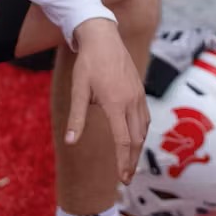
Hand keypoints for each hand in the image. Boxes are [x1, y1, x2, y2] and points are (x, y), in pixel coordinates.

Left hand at [67, 19, 149, 182]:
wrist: (103, 37)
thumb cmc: (87, 63)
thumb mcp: (78, 90)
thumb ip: (77, 117)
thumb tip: (70, 142)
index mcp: (115, 103)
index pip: (123, 140)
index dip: (122, 161)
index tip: (121, 178)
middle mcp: (131, 101)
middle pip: (137, 139)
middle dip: (132, 160)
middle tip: (126, 178)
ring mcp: (138, 95)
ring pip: (143, 129)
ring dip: (138, 148)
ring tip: (130, 162)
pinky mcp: (140, 90)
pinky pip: (145, 117)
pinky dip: (142, 132)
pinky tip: (135, 138)